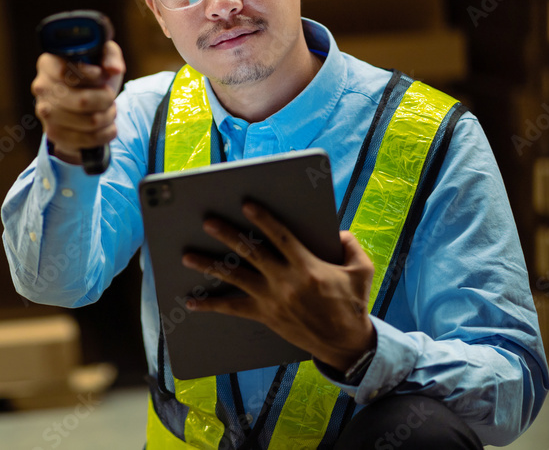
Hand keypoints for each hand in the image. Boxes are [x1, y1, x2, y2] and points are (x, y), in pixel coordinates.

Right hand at [31, 41, 125, 164]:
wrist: (81, 104)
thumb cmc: (92, 77)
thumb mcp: (101, 58)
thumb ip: (110, 55)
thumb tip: (113, 68)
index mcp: (47, 64)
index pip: (67, 72)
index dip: (93, 76)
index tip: (103, 76)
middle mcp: (41, 88)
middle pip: (83, 101)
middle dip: (106, 99)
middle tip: (109, 96)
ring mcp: (45, 114)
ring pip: (90, 121)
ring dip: (108, 116)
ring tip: (109, 109)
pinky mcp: (54, 135)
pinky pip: (89, 139)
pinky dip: (106, 133)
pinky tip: (107, 125)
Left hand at [181, 201, 375, 371]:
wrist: (346, 343)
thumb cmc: (352, 303)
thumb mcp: (361, 270)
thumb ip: (349, 245)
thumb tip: (336, 229)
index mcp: (308, 267)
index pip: (280, 237)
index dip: (263, 219)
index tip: (246, 204)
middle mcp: (285, 281)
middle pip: (251, 253)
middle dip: (227, 235)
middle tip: (207, 221)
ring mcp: (272, 299)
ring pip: (235, 278)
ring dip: (210, 266)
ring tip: (187, 255)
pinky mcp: (265, 316)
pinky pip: (232, 309)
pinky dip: (210, 305)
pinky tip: (191, 302)